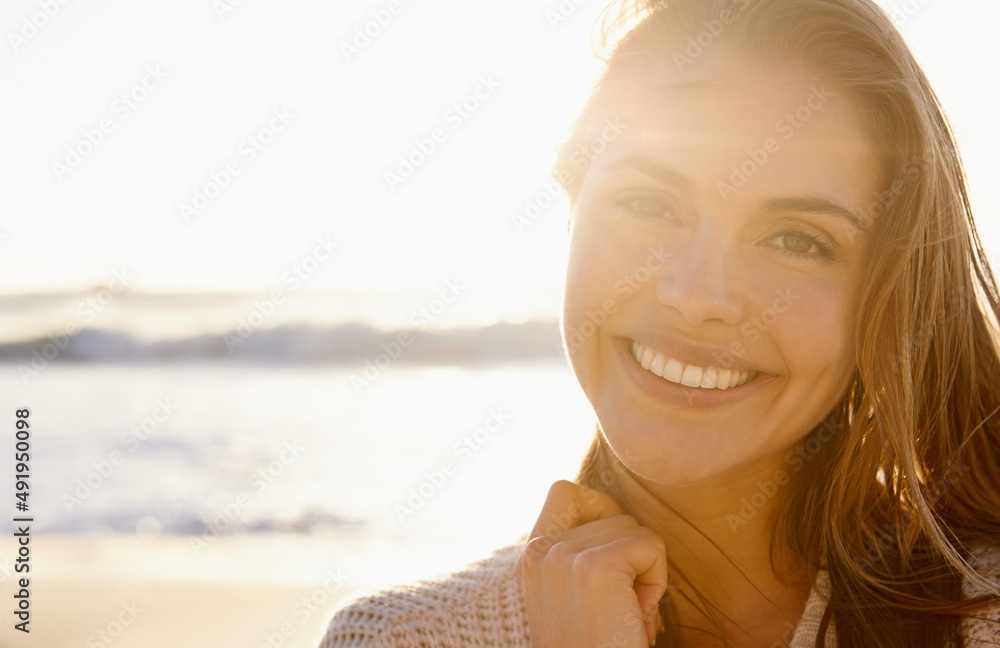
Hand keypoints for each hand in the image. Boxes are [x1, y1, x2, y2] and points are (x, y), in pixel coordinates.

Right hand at [516, 480, 667, 647]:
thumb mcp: (574, 594)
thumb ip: (583, 554)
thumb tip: (623, 518)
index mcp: (531, 556)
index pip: (565, 491)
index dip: (600, 509)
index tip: (612, 556)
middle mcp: (541, 550)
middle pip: (614, 514)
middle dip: (629, 556)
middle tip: (617, 608)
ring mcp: (566, 556)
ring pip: (636, 530)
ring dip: (643, 570)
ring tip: (623, 614)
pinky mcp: (597, 568)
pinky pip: (651, 546)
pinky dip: (657, 581)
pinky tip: (636, 616)